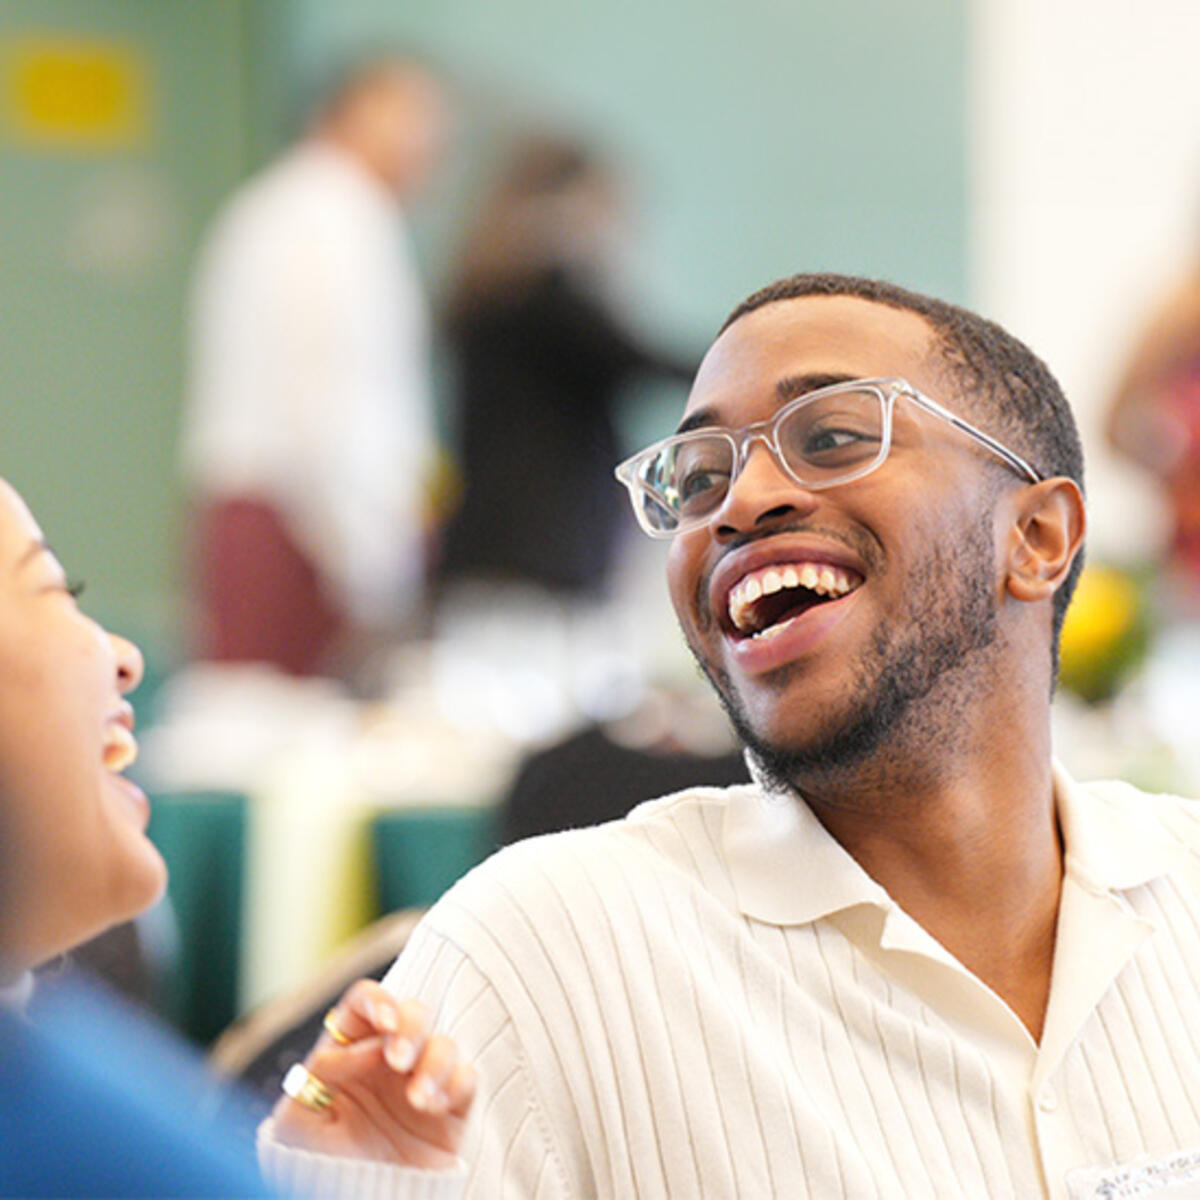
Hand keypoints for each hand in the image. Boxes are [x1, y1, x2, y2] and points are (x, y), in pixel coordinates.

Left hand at [271, 979, 475, 1168]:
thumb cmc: (317, 1169)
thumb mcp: (297, 1121)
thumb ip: (322, 1071)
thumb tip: (368, 1048)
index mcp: (349, 1053)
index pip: (365, 1004)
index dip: (377, 1001)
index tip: (384, 1021)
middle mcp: (388, 1061)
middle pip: (413, 1012)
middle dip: (410, 1028)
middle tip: (399, 1060)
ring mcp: (421, 1082)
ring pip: (444, 1043)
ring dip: (434, 1063)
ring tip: (418, 1100)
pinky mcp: (451, 1109)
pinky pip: (467, 1078)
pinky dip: (455, 1084)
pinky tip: (434, 1108)